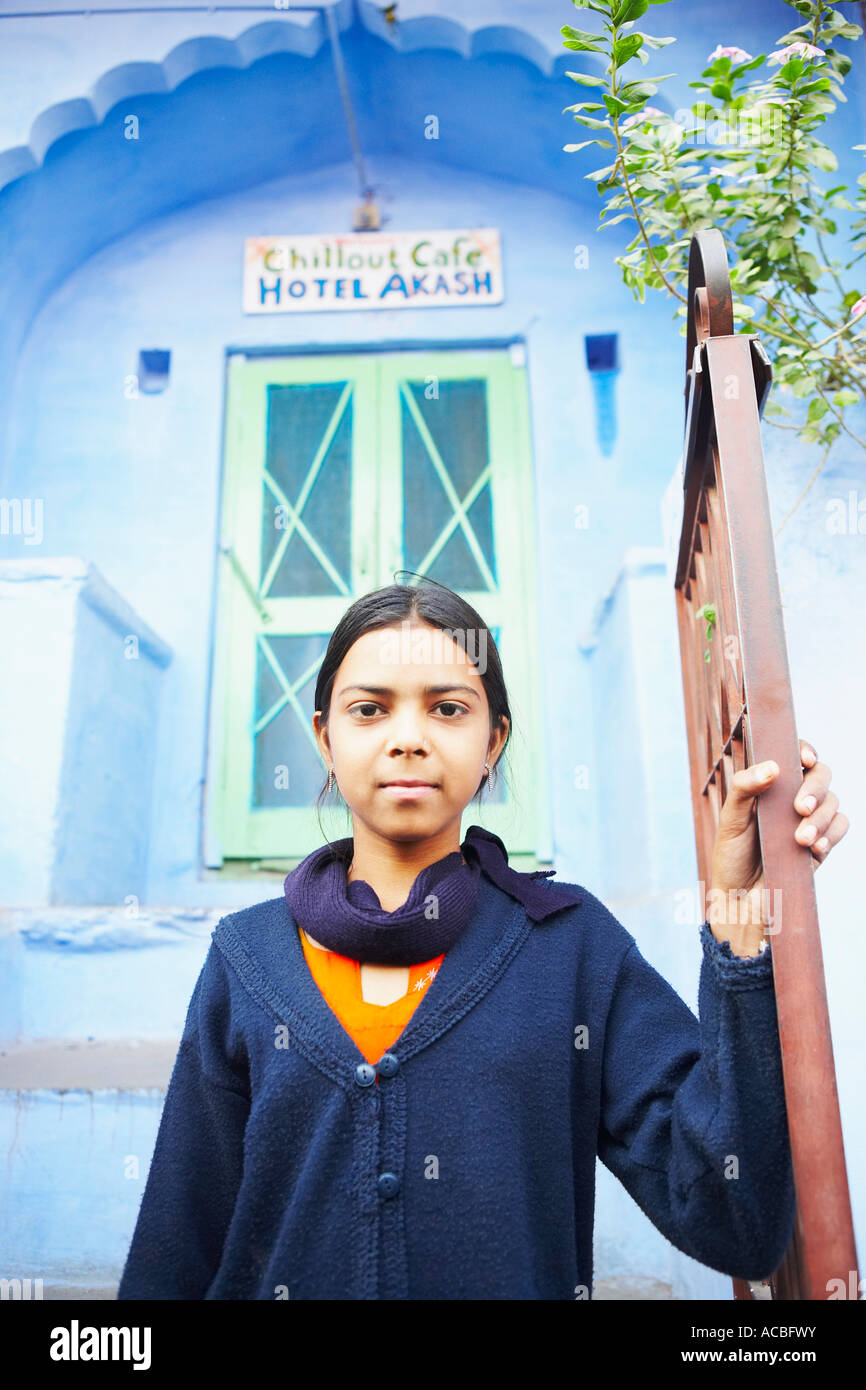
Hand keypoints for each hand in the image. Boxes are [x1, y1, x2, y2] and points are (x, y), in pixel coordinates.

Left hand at [707, 741, 848, 956]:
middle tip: (799, 807)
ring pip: (833, 801)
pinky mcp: (820, 844)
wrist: (740, 900)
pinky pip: (840, 827)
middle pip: (820, 775)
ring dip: (821, 817)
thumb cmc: (732, 855)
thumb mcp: (731, 819)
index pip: (794, 756)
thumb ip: (745, 789)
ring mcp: (809, 820)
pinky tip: (813, 847)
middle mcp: (792, 798)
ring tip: (799, 839)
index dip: (804, 750)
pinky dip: (832, 834)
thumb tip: (772, 767)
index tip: (804, 759)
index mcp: (769, 785)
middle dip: (815, 788)